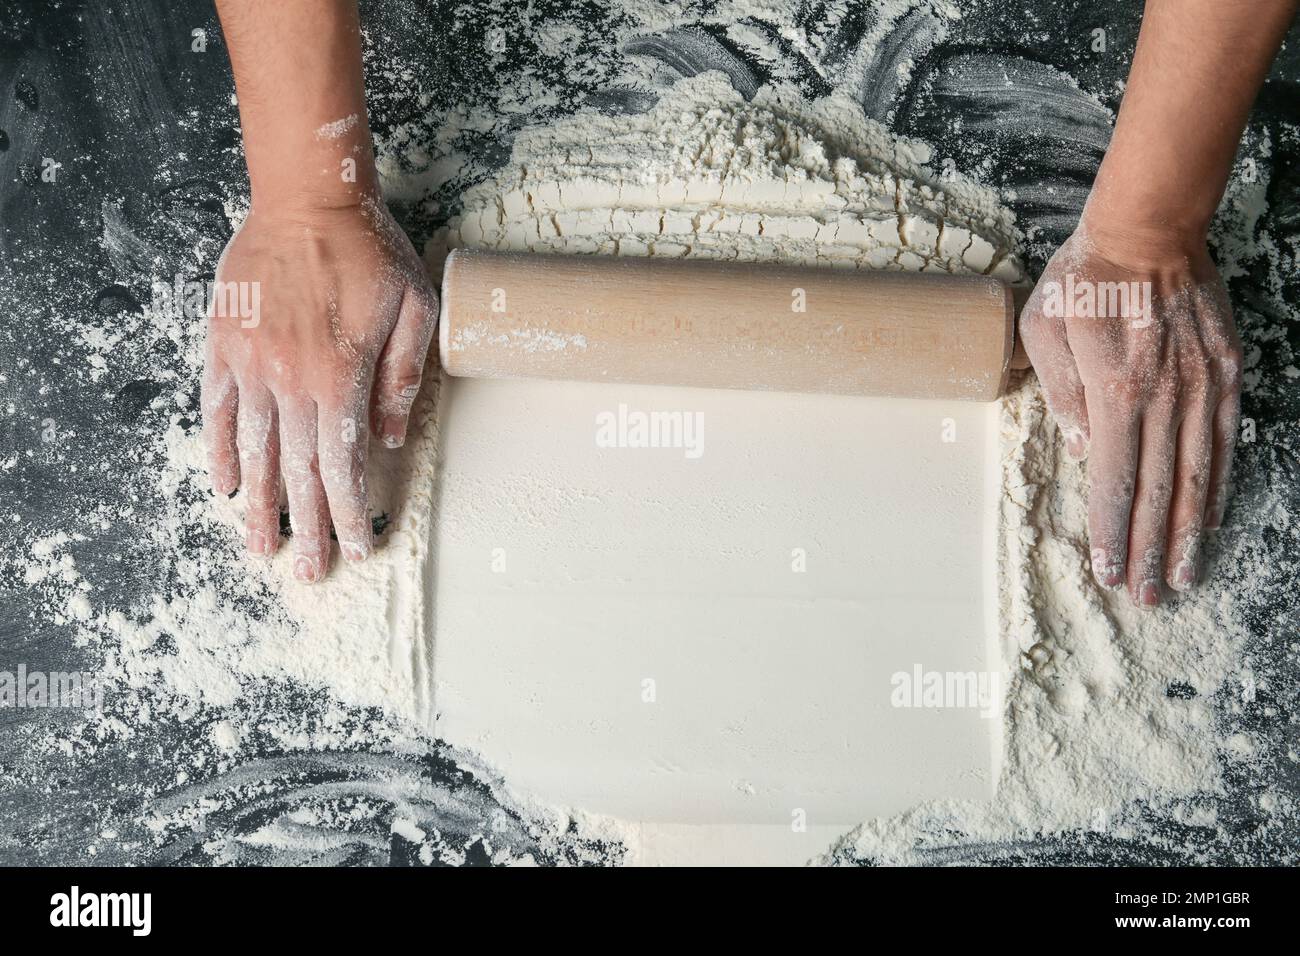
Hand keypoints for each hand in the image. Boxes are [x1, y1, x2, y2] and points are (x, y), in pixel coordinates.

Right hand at [201, 199, 437, 581]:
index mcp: (340, 377)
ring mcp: (250, 364)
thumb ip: (404, 379)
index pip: (342, 465)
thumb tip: (391, 441)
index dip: (347, 513)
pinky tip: (225, 484)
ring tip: (260, 549)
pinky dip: (220, 450)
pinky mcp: (224, 345)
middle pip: (297, 471)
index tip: (356, 549)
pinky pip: (217, 410)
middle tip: (309, 574)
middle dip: (306, 527)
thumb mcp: (415, 310)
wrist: (309, 198)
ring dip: (258, 505)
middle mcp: (289, 380)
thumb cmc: (370, 253)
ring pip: (254, 451)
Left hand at [1019, 225, 1242, 607]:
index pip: (1114, 481)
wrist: (1147, 228)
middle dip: (1150, 551)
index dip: (1113, 532)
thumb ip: (1061, 396)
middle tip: (1146, 597)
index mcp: (1115, 393)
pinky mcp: (1227, 372)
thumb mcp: (1042, 332)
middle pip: (1157, 492)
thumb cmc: (1082, 280)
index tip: (1110, 573)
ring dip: (1189, 533)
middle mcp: (1164, 398)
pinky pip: (1224, 441)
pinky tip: (1212, 519)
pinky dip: (1218, 485)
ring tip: (1183, 577)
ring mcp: (1201, 387)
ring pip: (1196, 476)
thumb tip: (1083, 454)